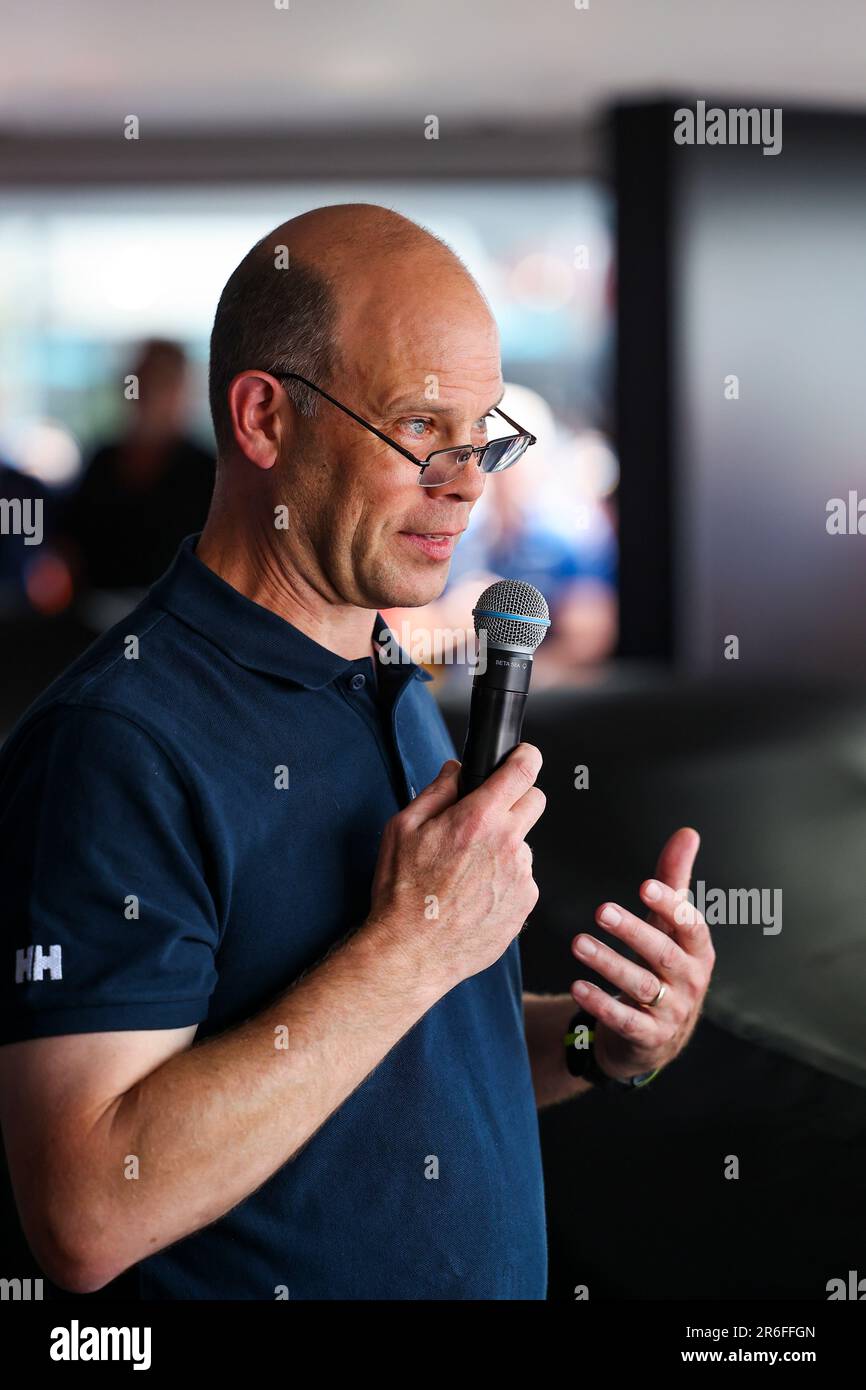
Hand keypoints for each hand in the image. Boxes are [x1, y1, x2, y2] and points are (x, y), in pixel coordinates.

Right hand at [368, 744, 545, 996]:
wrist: (412, 951)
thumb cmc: (403, 893)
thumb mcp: (402, 829)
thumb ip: (435, 792)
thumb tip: (454, 772)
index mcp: (479, 819)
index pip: (522, 770)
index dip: (525, 757)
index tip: (522, 757)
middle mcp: (508, 844)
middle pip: (536, 801)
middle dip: (516, 801)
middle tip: (487, 819)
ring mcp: (521, 876)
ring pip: (526, 844)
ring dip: (507, 848)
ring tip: (470, 871)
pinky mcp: (526, 904)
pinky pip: (523, 879)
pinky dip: (506, 881)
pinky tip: (477, 894)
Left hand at [569, 828, 714, 1081]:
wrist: (656, 1034)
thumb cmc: (662, 965)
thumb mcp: (669, 926)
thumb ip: (675, 881)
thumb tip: (688, 832)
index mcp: (698, 951)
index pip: (691, 926)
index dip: (672, 906)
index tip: (646, 886)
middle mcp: (690, 981)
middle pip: (664, 956)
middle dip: (634, 933)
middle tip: (602, 911)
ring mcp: (672, 1012)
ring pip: (642, 987)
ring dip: (609, 964)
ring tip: (578, 943)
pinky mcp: (648, 1037)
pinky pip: (625, 1020)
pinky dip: (601, 1004)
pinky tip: (577, 985)